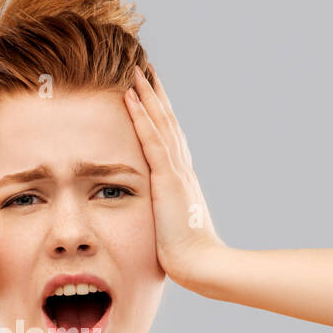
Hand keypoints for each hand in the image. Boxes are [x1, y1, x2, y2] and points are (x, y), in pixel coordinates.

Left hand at [124, 67, 226, 287]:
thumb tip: (156, 216)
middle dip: (155, 94)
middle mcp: (181, 169)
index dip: (158, 113)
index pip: (168, 138)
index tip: (149, 91)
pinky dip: (142, 117)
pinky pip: (152, 141)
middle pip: (167, 122)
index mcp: (180, 179)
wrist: (201, 265)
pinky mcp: (169, 180)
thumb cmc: (185, 256)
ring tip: (134, 70)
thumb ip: (164, 215)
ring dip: (147, 95)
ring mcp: (176, 172)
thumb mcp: (170, 228)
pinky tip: (130, 97)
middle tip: (143, 67)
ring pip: (160, 123)